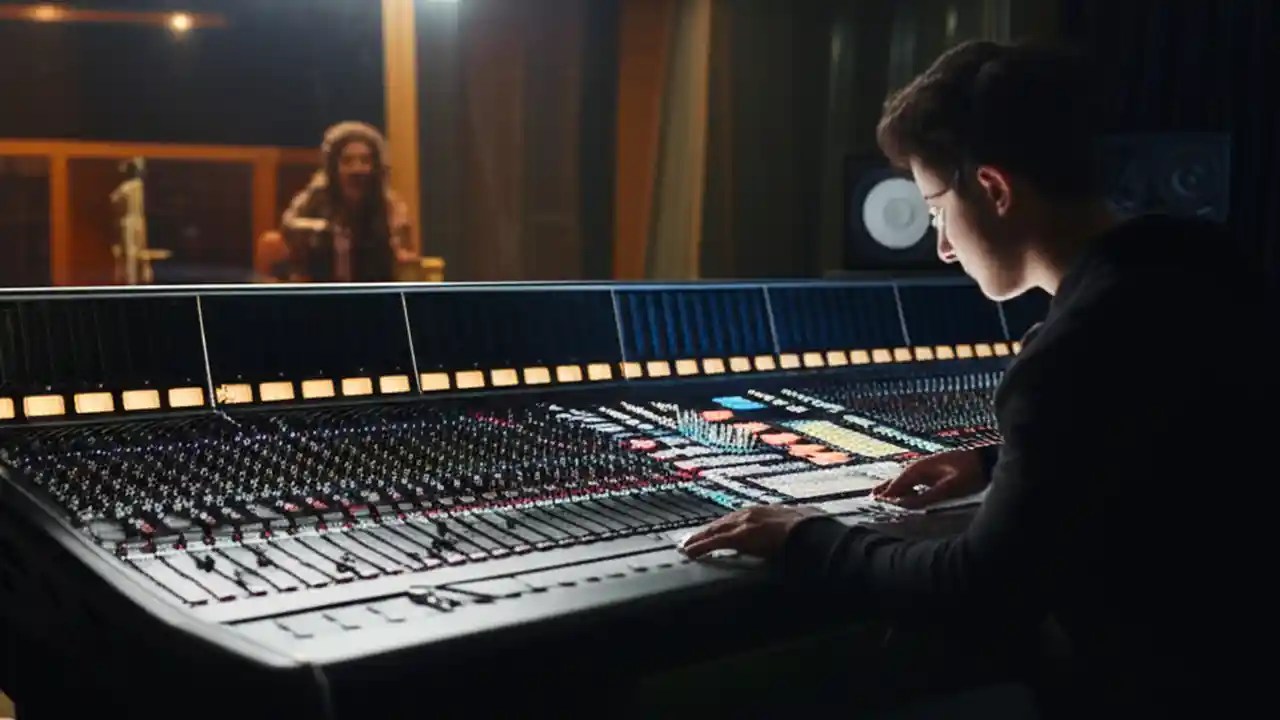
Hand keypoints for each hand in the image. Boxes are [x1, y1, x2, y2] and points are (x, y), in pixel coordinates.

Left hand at [680, 505, 824, 559]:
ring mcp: (745, 523)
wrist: (813, 532)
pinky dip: (701, 546)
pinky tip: (690, 552)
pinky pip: (715, 541)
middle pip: (723, 522)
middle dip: (707, 530)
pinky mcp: (740, 536)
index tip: (716, 531)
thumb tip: (796, 538)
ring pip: (715, 530)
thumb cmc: (813, 532)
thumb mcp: (800, 528)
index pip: (739, 518)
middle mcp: (753, 513)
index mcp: (767, 511)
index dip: (725, 526)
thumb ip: (791, 531)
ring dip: (699, 537)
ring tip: (686, 545)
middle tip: (692, 538)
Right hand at [871, 447, 988, 509]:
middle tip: (871, 497)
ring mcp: (928, 468)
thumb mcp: (948, 488)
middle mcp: (920, 467)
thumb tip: (904, 505)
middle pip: (898, 479)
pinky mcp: (936, 471)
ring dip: (895, 487)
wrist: (986, 460)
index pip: (896, 484)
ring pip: (905, 479)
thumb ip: (926, 497)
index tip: (873, 503)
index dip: (885, 495)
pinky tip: (908, 493)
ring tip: (883, 494)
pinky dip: (907, 487)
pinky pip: (915, 480)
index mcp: (919, 469)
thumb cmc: (969, 473)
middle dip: (885, 488)